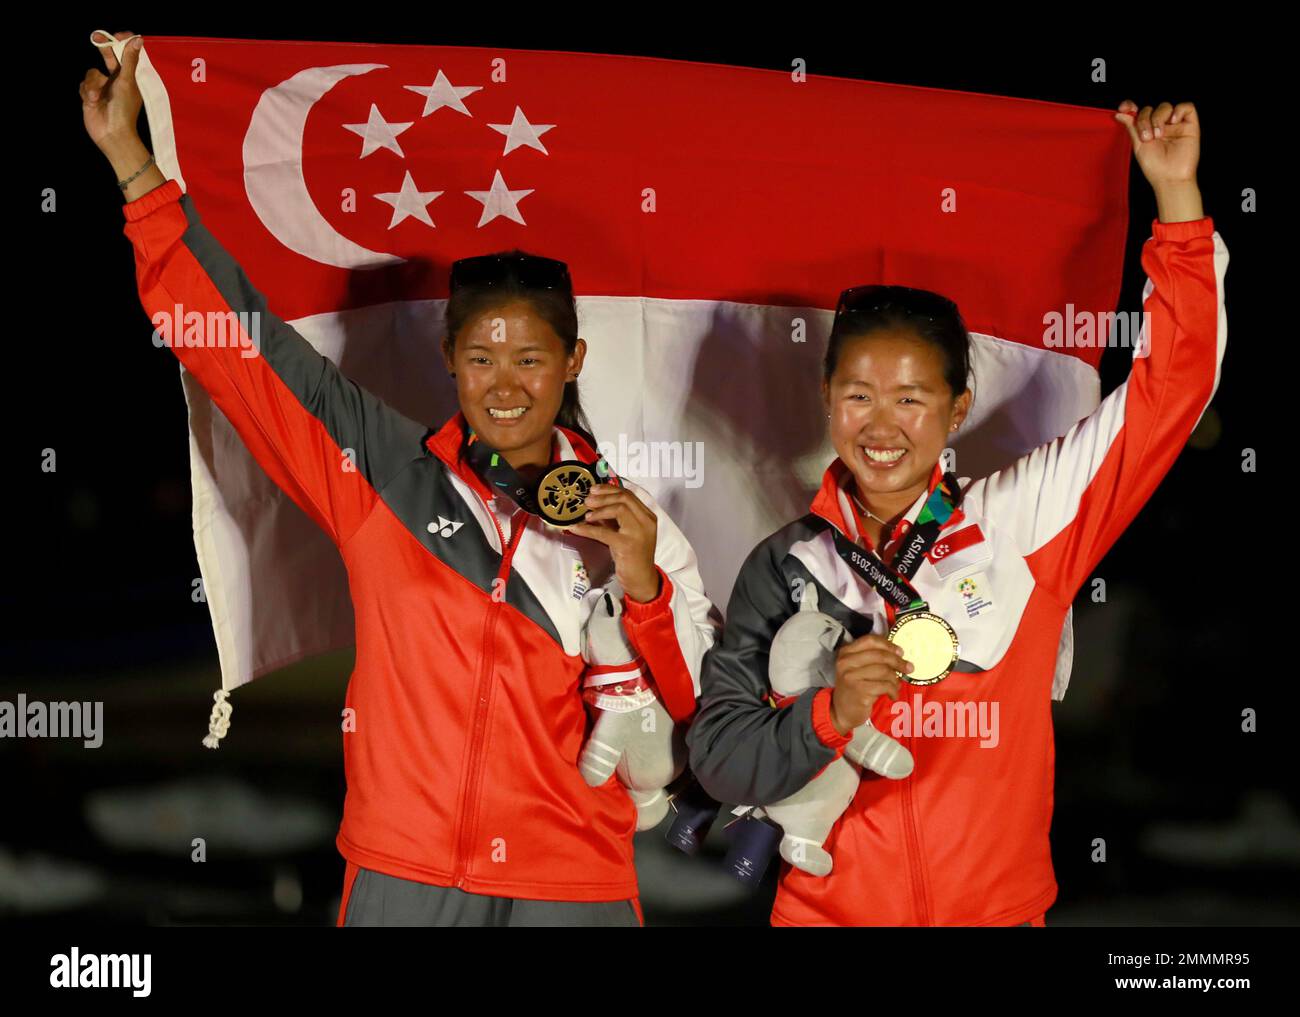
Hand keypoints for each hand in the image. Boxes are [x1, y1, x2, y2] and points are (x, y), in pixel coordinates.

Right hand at [81, 31, 144, 149]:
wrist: (112, 133)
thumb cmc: (124, 110)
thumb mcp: (127, 82)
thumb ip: (129, 60)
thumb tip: (137, 40)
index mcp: (129, 78)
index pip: (125, 55)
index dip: (121, 44)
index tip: (117, 35)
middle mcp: (116, 81)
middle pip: (107, 57)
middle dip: (103, 48)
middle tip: (97, 37)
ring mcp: (103, 88)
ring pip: (92, 73)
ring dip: (92, 84)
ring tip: (97, 97)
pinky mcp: (91, 95)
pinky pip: (84, 85)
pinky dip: (87, 92)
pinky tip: (92, 102)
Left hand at [568, 484, 660, 602]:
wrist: (642, 579)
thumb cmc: (633, 557)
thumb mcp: (624, 533)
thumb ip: (613, 519)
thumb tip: (595, 505)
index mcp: (647, 516)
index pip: (629, 494)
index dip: (609, 489)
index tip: (594, 489)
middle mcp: (646, 522)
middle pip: (624, 498)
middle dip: (603, 496)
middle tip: (587, 500)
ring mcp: (638, 533)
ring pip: (618, 509)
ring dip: (598, 510)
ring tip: (586, 515)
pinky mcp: (627, 545)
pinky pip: (604, 532)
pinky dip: (588, 529)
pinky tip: (577, 528)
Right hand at [828, 633, 910, 735]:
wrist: (841, 711)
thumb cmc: (854, 687)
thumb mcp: (856, 668)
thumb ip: (871, 658)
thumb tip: (899, 653)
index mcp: (846, 653)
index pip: (870, 640)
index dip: (888, 645)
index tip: (900, 652)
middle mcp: (846, 662)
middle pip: (880, 655)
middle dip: (898, 662)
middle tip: (909, 668)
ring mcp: (851, 677)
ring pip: (885, 671)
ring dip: (895, 679)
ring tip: (896, 685)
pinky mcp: (860, 691)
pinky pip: (885, 686)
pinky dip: (894, 691)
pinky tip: (893, 695)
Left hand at [1114, 100, 1202, 221]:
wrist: (1170, 177)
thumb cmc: (1155, 166)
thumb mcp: (1138, 145)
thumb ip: (1131, 127)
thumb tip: (1120, 113)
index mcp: (1146, 129)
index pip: (1138, 111)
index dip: (1131, 106)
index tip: (1124, 108)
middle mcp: (1160, 125)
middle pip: (1150, 108)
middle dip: (1145, 120)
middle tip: (1147, 137)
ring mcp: (1175, 124)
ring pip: (1165, 106)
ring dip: (1158, 118)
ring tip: (1158, 135)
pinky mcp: (1190, 125)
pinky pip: (1187, 107)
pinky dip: (1178, 110)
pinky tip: (1173, 122)